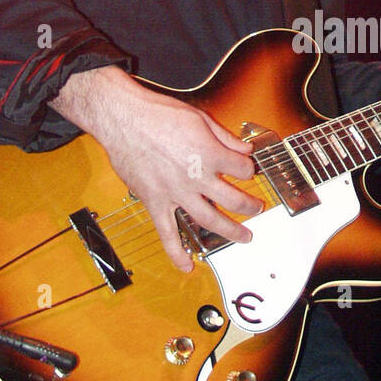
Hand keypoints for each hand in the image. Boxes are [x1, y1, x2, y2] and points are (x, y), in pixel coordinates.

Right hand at [53, 67, 261, 271]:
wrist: (122, 118)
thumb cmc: (158, 114)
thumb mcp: (199, 118)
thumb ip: (224, 137)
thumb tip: (244, 149)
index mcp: (210, 154)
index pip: (242, 169)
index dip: (248, 169)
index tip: (247, 169)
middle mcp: (197, 177)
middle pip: (234, 200)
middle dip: (250, 205)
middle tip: (257, 209)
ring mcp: (176, 193)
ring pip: (210, 220)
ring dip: (231, 231)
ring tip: (244, 237)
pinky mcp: (155, 202)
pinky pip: (167, 233)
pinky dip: (176, 252)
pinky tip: (187, 266)